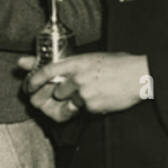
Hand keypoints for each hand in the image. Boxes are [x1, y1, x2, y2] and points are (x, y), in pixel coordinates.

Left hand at [18, 52, 150, 116]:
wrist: (139, 75)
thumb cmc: (118, 64)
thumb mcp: (91, 58)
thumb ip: (67, 63)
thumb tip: (35, 63)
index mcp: (77, 62)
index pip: (47, 71)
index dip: (34, 80)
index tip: (28, 86)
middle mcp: (78, 77)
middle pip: (56, 91)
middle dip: (58, 94)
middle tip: (66, 93)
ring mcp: (85, 92)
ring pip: (68, 102)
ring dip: (74, 101)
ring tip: (92, 92)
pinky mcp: (92, 105)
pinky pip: (82, 110)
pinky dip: (88, 106)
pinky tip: (101, 97)